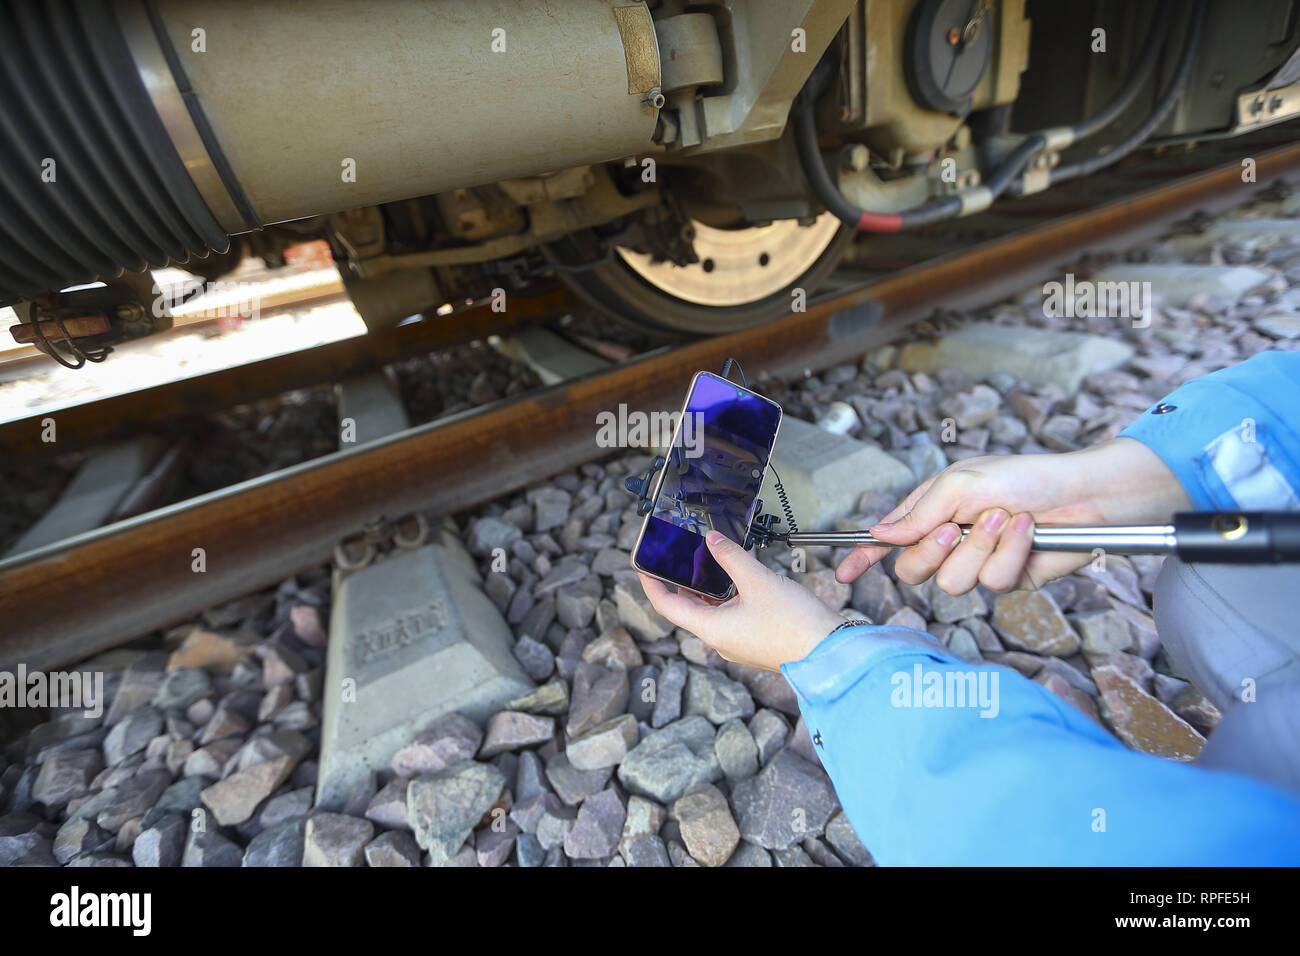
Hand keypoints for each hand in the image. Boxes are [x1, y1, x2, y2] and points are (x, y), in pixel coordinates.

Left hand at [638, 530, 846, 671]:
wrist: (830, 653)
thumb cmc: (795, 625)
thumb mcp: (758, 581)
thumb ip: (731, 557)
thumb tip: (711, 540)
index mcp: (711, 629)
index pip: (665, 605)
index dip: (650, 582)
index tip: (641, 564)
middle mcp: (719, 640)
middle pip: (687, 609)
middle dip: (679, 582)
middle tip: (674, 557)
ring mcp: (736, 643)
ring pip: (709, 613)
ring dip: (704, 589)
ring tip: (702, 562)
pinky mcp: (753, 641)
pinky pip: (729, 617)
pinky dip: (724, 598)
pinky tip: (735, 580)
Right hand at [835, 437, 1190, 594]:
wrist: (1083, 494)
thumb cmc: (1025, 476)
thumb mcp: (962, 483)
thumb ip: (919, 513)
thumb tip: (881, 535)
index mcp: (933, 512)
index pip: (889, 540)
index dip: (864, 557)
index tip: (843, 573)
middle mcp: (951, 541)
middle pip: (913, 570)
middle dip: (933, 550)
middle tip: (956, 527)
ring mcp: (979, 562)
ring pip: (953, 582)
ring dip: (981, 547)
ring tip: (1006, 519)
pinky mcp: (1008, 580)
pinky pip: (993, 582)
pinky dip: (1011, 553)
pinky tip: (1028, 533)